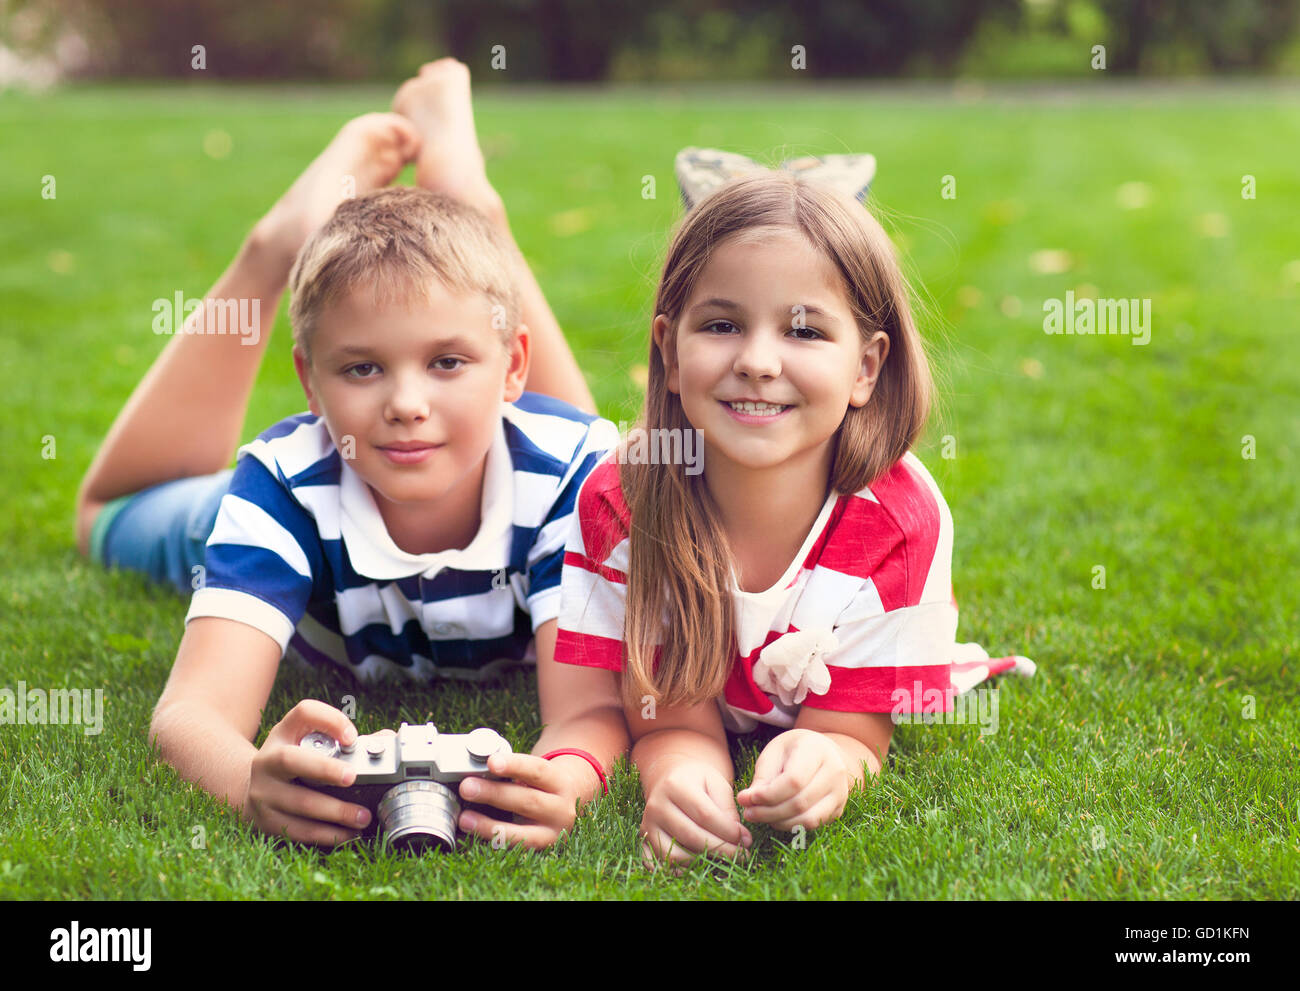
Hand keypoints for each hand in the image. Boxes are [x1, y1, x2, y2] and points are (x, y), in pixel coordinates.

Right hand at [242, 700, 370, 846]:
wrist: (251, 790)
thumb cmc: (295, 763)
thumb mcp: (309, 744)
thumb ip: (344, 741)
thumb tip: (387, 739)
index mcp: (284, 733)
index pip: (304, 714)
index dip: (330, 721)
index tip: (352, 737)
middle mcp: (267, 760)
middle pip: (291, 760)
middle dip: (324, 769)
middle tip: (353, 776)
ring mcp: (263, 792)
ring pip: (299, 802)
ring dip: (336, 811)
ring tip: (363, 816)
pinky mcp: (265, 821)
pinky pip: (299, 830)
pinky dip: (326, 835)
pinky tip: (348, 835)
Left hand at [456, 753, 595, 849]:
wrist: (564, 807)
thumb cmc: (542, 786)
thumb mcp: (537, 774)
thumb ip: (515, 771)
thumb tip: (479, 768)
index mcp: (560, 782)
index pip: (537, 771)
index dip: (514, 766)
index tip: (491, 762)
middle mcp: (561, 809)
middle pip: (528, 801)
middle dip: (494, 794)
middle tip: (467, 787)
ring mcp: (553, 834)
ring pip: (522, 832)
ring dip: (489, 826)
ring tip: (464, 819)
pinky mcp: (541, 850)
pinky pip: (515, 848)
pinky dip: (493, 842)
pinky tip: (474, 836)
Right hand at [640, 761, 751, 867]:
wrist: (670, 777)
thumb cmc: (698, 780)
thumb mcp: (716, 783)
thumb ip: (728, 808)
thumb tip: (740, 839)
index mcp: (675, 786)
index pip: (705, 815)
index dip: (728, 832)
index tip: (746, 839)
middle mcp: (657, 805)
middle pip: (691, 837)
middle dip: (721, 850)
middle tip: (741, 855)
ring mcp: (648, 824)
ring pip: (675, 855)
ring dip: (702, 861)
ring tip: (722, 858)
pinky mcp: (644, 840)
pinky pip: (660, 863)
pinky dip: (679, 869)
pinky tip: (699, 863)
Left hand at [736, 729, 850, 832]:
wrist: (822, 751)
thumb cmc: (793, 750)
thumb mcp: (774, 753)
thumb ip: (762, 777)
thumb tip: (746, 801)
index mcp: (817, 750)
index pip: (793, 781)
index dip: (767, 795)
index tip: (745, 798)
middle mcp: (835, 772)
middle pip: (799, 803)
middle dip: (768, 812)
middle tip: (748, 812)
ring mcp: (840, 792)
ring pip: (808, 818)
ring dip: (778, 822)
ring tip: (759, 816)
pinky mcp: (838, 808)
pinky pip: (813, 824)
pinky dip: (791, 826)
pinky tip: (775, 818)